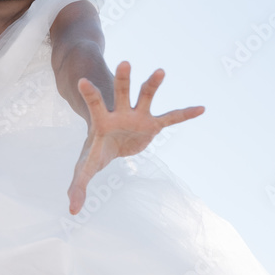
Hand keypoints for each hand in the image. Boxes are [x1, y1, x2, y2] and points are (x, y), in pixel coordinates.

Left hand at [68, 61, 203, 214]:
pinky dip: (184, 115)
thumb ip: (78, 187)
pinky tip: (202, 109)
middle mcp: (120, 112)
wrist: (111, 141)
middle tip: (124, 62)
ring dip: (152, 84)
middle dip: (123, 79)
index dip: (90, 93)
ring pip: (146, 96)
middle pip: (120, 92)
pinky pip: (171, 118)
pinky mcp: (153, 125)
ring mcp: (138, 116)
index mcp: (101, 120)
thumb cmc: (96, 152)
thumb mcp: (85, 169)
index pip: (94, 104)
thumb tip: (72, 212)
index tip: (82, 81)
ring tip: (160, 71)